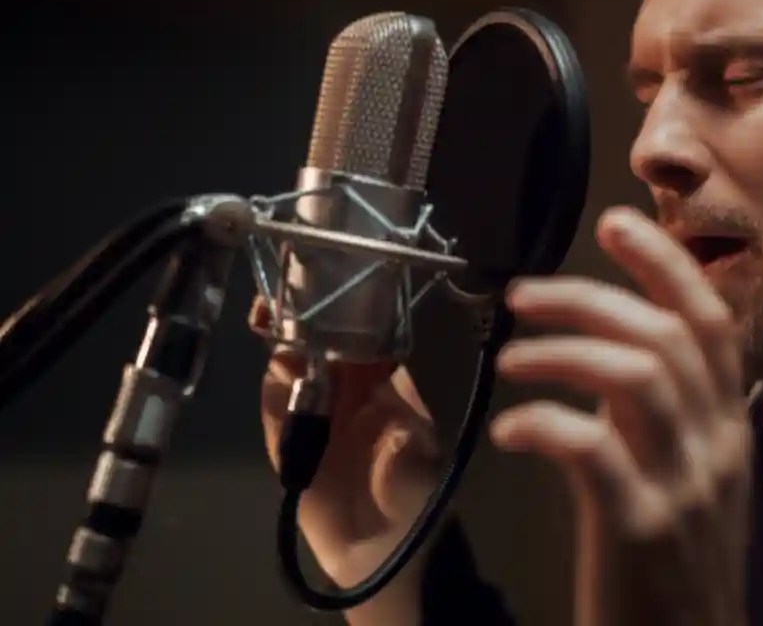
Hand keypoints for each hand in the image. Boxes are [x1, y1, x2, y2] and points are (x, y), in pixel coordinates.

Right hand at [252, 298, 441, 624]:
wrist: (381, 557)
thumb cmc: (414, 501)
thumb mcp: (418, 462)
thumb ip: (401, 436)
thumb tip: (386, 410)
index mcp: (386, 385)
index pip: (368, 334)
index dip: (353, 309)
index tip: (339, 284)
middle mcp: (349, 390)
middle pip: (323, 338)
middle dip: (306, 312)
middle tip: (290, 287)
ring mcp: (315, 412)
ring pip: (293, 363)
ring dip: (280, 337)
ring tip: (267, 312)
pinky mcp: (284, 439)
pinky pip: (273, 404)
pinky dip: (269, 385)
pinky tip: (266, 365)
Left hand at [490, 206, 751, 625]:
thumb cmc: (678, 567)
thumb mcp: (697, 480)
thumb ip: (669, 418)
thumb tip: (619, 358)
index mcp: (727, 430)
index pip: (711, 323)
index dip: (666, 264)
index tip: (619, 223)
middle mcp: (715, 447)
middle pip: (664, 335)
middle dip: (590, 297)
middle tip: (526, 292)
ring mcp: (681, 486)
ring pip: (634, 376)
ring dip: (562, 352)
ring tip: (512, 357)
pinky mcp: (638, 527)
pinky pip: (590, 448)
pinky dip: (544, 421)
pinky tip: (512, 427)